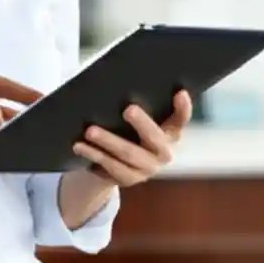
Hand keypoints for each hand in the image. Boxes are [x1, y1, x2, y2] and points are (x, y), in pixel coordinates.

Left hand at [71, 90, 191, 186]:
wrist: (111, 164)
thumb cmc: (124, 130)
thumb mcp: (133, 119)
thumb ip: (134, 105)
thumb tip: (115, 82)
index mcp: (169, 132)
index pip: (180, 119)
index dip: (183, 108)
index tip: (180, 92)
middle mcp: (163, 152)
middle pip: (154, 137)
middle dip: (142, 123)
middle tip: (128, 110)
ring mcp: (147, 168)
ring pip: (128, 153)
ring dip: (108, 141)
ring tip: (90, 130)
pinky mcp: (129, 179)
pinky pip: (111, 167)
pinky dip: (94, 154)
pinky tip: (80, 146)